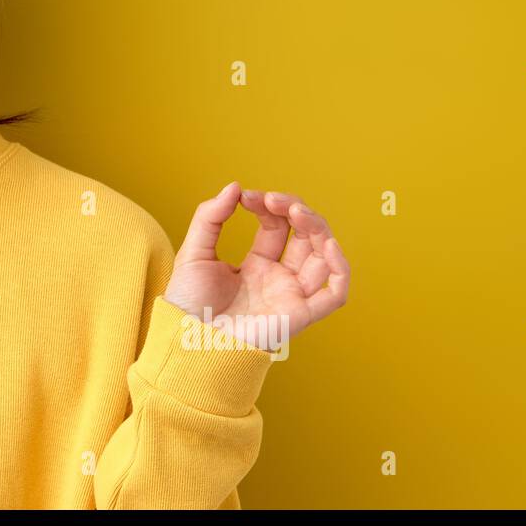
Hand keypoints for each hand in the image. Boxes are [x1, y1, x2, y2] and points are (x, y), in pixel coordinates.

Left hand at [162, 182, 350, 350]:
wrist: (185, 339)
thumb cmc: (187, 303)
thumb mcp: (194, 251)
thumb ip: (211, 217)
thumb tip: (234, 186)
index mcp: (257, 265)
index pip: (277, 226)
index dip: (268, 205)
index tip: (246, 196)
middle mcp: (278, 279)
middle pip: (305, 236)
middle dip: (296, 210)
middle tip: (273, 199)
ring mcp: (290, 295)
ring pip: (324, 257)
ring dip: (317, 228)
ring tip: (297, 211)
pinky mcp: (298, 315)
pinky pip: (334, 294)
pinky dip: (340, 268)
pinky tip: (327, 244)